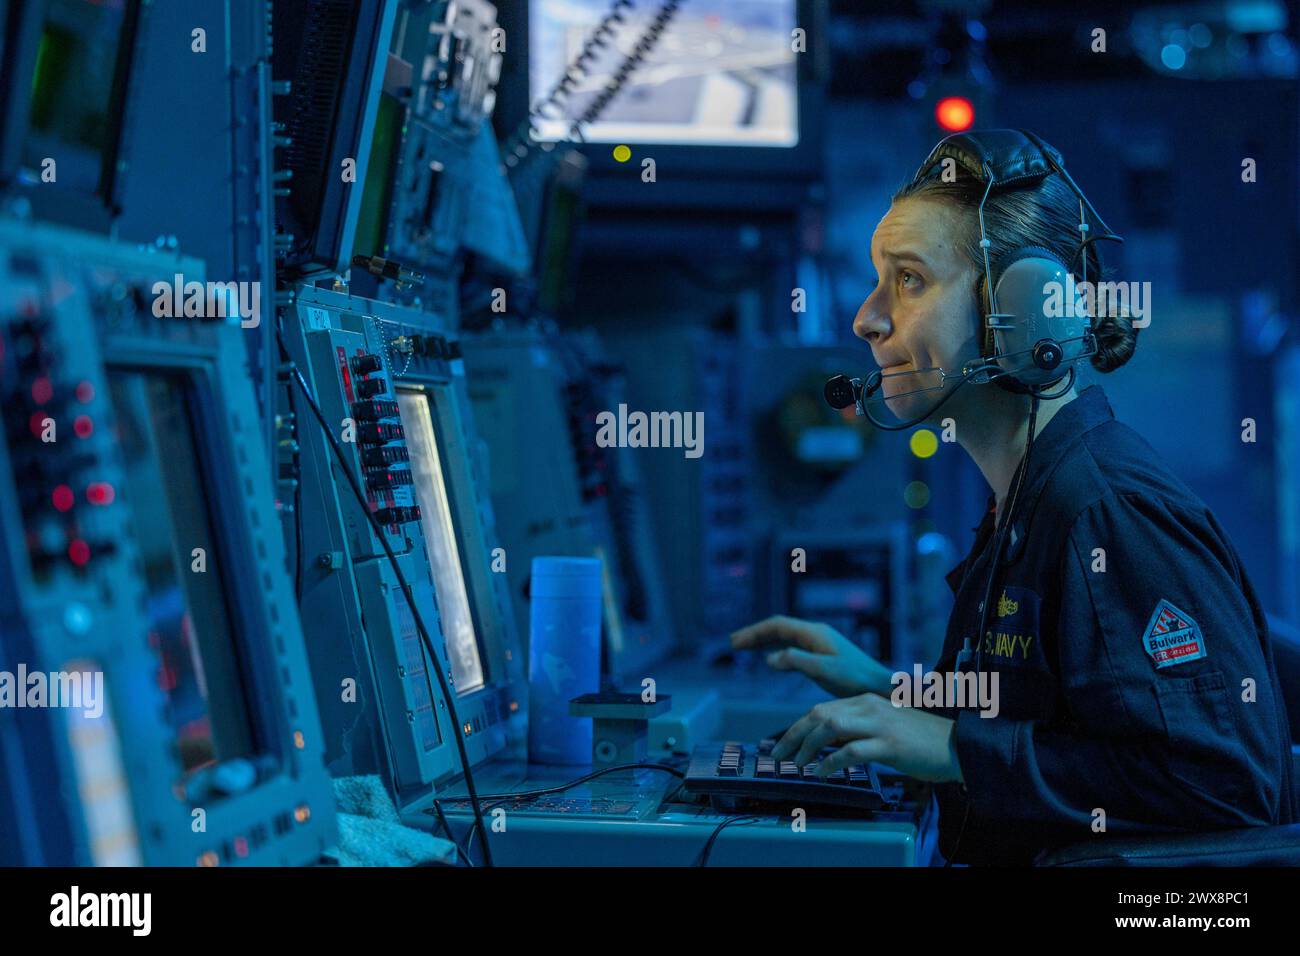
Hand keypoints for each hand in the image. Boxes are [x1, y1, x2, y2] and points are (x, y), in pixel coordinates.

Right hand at [730, 615, 893, 697]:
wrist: (879, 685)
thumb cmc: (855, 679)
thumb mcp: (823, 671)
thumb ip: (795, 662)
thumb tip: (769, 659)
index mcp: (814, 633)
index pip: (777, 626)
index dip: (754, 632)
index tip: (736, 642)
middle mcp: (815, 633)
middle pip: (778, 628)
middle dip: (755, 634)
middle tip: (734, 644)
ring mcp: (820, 642)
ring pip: (785, 636)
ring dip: (764, 641)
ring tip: (745, 648)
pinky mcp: (823, 652)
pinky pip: (793, 645)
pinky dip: (777, 648)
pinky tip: (771, 658)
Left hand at [770, 693, 963, 783]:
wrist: (957, 745)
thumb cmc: (919, 740)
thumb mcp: (882, 726)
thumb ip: (855, 729)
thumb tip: (823, 744)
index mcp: (865, 700)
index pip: (821, 709)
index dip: (798, 728)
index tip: (782, 745)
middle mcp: (869, 706)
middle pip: (819, 715)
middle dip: (793, 736)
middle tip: (779, 756)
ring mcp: (880, 724)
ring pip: (830, 727)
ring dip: (808, 747)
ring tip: (798, 764)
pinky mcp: (890, 744)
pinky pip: (851, 751)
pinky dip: (831, 762)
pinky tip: (822, 773)